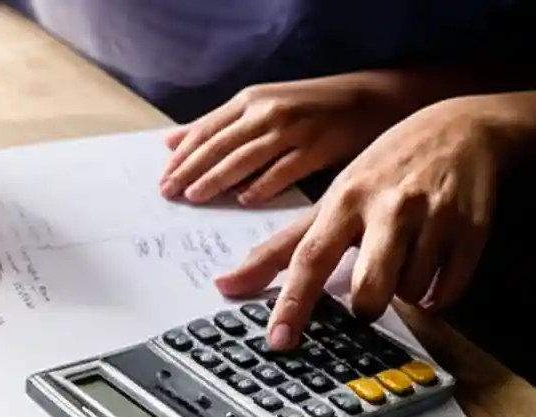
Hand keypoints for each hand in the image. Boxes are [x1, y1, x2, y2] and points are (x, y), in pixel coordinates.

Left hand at [159, 73, 408, 205]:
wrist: (373, 97)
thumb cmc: (310, 108)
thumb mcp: (261, 106)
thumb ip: (217, 126)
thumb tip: (170, 142)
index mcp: (249, 101)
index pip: (206, 131)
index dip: (182, 156)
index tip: (162, 179)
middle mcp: (268, 111)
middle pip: (220, 145)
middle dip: (190, 170)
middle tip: (168, 194)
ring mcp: (294, 128)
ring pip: (246, 156)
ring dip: (217, 178)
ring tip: (195, 196)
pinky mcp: (319, 145)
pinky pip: (285, 168)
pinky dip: (263, 184)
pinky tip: (245, 198)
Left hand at [214, 95, 515, 349]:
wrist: (460, 129)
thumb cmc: (382, 172)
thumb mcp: (329, 201)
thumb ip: (279, 249)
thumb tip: (226, 285)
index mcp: (343, 202)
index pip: (309, 258)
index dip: (292, 303)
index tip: (278, 341)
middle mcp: (387, 207)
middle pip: (370, 289)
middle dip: (366, 306)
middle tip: (367, 291)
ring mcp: (433, 217)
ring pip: (411, 293)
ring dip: (404, 291)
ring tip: (404, 257)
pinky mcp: (472, 228)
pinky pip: (448, 291)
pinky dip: (437, 293)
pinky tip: (430, 266)